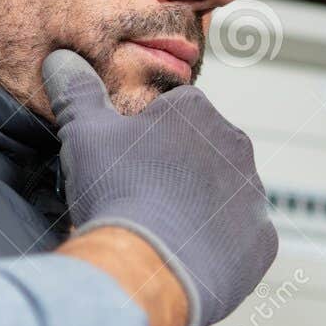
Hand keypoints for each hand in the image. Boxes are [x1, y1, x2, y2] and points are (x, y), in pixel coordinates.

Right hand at [40, 49, 277, 325]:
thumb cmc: (118, 191)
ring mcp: (254, 195)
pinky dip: (218, 246)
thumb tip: (62, 58)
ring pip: (222, 195)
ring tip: (160, 232)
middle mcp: (235, 145)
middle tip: (138, 199)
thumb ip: (76, 91)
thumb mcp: (84, 133)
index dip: (141, 140)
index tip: (122, 166)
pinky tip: (186, 257)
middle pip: (199, 154)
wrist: (151, 266)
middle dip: (173, 172)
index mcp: (196, 111)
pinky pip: (240, 239)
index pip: (169, 115)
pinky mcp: (263, 241)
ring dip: (197, 207)